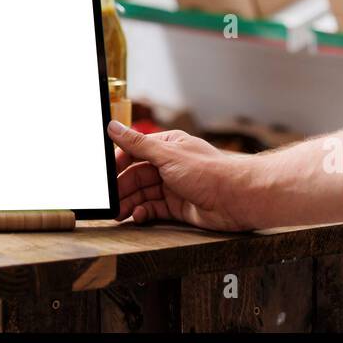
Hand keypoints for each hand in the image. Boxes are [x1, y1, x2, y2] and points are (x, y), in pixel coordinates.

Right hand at [107, 121, 261, 231]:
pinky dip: (143, 213)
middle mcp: (169, 165)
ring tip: (119, 214)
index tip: (105, 176)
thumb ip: (137, 144)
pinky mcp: (178, 207)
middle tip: (109, 202)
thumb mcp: (167, 155)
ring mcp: (173, 187)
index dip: (119, 164)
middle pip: (137, 176)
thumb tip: (113, 127)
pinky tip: (138, 216)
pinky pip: (154, 209)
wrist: (236, 198)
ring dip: (129, 203)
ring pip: (143, 194)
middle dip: (122, 188)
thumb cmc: (208, 171)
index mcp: (167, 146)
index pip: (135, 152)